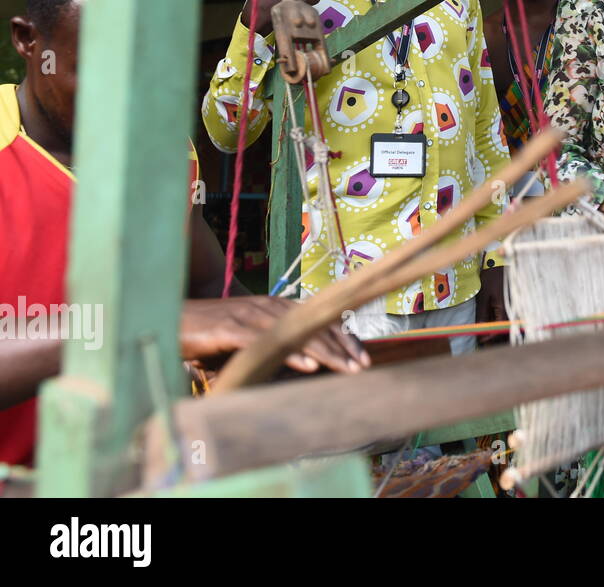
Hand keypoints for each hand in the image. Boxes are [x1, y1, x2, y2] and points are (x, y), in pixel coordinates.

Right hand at [178, 296, 368, 374]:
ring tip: (345, 368)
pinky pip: (266, 342)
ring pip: (296, 332)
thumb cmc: (210, 335)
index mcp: (275, 307)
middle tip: (362, 366)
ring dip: (324, 351)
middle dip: (342, 346)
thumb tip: (305, 367)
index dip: (343, 336)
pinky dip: (289, 353)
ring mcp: (249, 316)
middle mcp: (267, 307)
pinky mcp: (229, 329)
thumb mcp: (248, 341)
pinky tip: (308, 366)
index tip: (362, 357)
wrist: (168, 320)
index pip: (319, 319)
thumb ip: (275, 349)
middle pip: (314, 323)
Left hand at [476, 262, 508, 344]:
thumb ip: (482, 315)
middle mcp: (514, 310)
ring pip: (509, 326)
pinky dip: (502, 324)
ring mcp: (515, 307)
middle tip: (483, 340)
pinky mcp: (514, 305)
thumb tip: (480, 331)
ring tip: (487, 333)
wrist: (500, 263)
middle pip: (507, 330)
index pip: (500, 330)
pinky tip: (494, 323)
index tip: (481, 340)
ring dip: (499, 332)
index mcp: (506, 309)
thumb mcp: (483, 297)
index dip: (490, 338)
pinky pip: (510, 319)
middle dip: (495, 338)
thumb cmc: (491, 278)